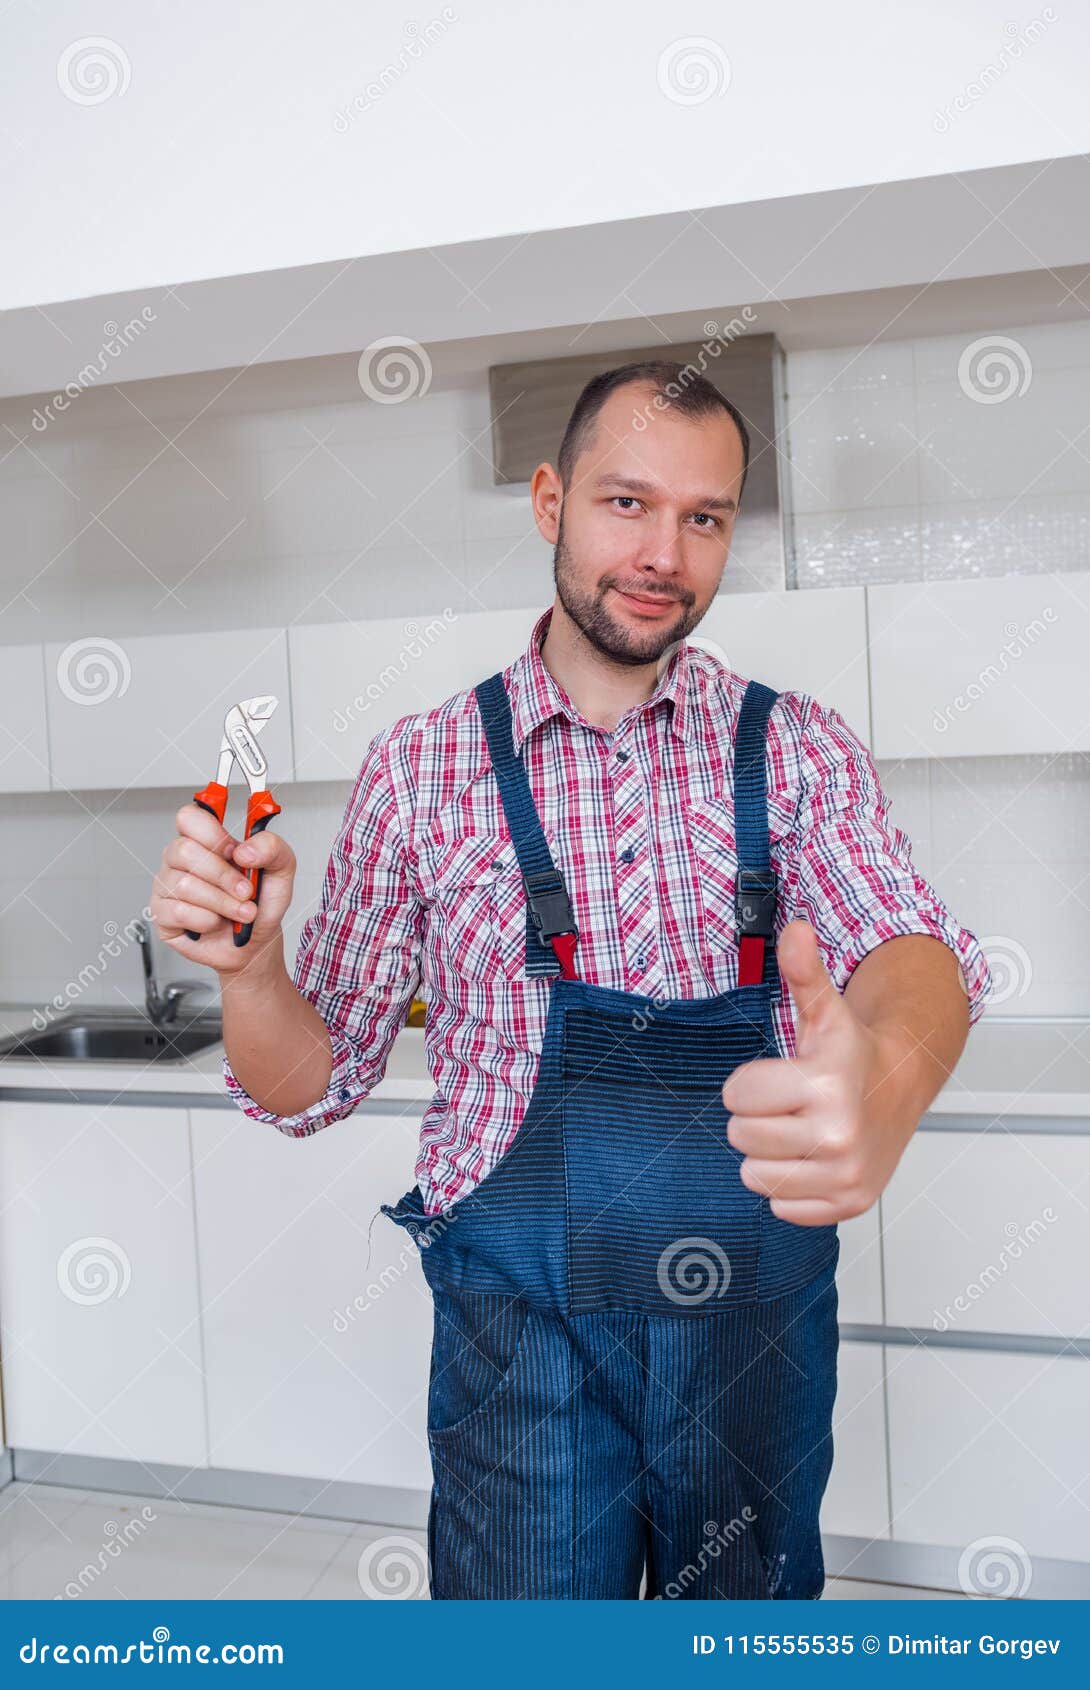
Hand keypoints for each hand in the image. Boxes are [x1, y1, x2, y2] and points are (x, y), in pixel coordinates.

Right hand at [150, 802, 296, 976]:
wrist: (255, 944)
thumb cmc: (260, 904)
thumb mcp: (281, 870)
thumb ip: (272, 847)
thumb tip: (244, 851)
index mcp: (205, 840)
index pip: (189, 817)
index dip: (212, 833)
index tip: (234, 852)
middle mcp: (181, 859)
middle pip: (184, 850)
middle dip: (223, 875)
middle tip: (245, 891)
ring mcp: (167, 885)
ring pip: (184, 885)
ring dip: (222, 903)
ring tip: (240, 912)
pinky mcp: (162, 913)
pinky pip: (178, 911)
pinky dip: (207, 920)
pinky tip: (215, 922)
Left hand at [722, 919, 911, 1224]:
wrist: (901, 1089)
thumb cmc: (851, 1053)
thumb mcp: (824, 1011)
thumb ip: (804, 972)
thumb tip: (796, 929)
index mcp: (827, 1086)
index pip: (736, 1094)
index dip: (750, 1082)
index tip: (780, 1076)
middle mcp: (839, 1135)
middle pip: (741, 1136)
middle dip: (757, 1117)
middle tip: (789, 1103)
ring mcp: (845, 1175)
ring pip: (754, 1175)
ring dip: (767, 1153)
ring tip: (798, 1129)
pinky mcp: (848, 1205)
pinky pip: (779, 1205)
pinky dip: (789, 1184)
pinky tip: (812, 1157)